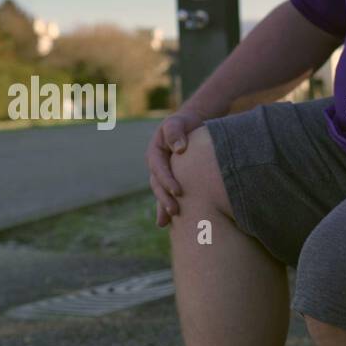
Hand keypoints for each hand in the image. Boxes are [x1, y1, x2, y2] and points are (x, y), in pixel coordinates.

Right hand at [145, 108, 210, 226]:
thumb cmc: (184, 123)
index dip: (167, 180)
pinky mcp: (172, 181)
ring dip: (164, 206)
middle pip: (158, 185)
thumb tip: (180, 149)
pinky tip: (168, 224)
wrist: (190, 126)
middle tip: (175, 211)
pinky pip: (168, 195)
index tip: (178, 191)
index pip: (159, 169)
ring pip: (161, 193)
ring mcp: (163, 175)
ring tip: (169, 220)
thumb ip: (175, 132)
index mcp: (155, 153)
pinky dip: (166, 208)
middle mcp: (157, 166)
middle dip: (165, 198)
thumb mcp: (178, 122)